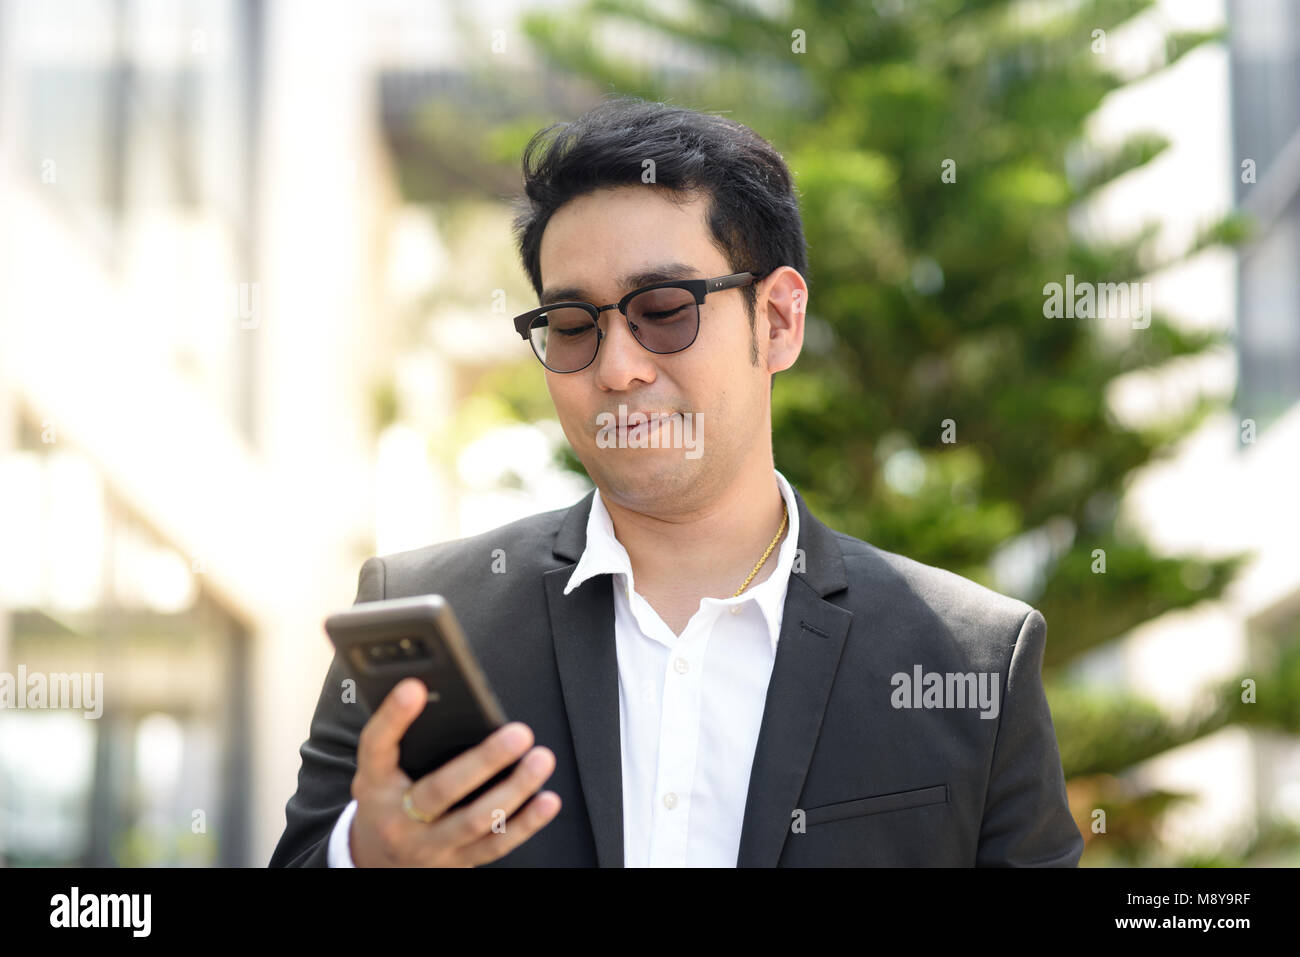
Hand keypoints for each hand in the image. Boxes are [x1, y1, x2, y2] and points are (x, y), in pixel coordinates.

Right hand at [348, 677, 560, 866]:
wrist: (375, 861)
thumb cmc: (387, 798)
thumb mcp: (381, 770)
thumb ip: (404, 736)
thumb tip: (445, 693)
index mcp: (374, 784)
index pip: (375, 746)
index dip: (393, 717)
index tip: (415, 687)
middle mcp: (397, 818)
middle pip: (440, 790)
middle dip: (484, 761)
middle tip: (519, 733)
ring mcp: (428, 846)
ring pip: (474, 821)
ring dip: (514, 790)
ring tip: (541, 759)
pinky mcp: (456, 861)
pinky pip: (495, 845)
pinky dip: (526, 823)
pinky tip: (548, 799)